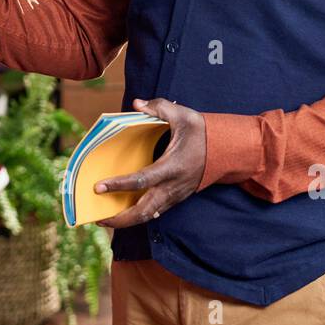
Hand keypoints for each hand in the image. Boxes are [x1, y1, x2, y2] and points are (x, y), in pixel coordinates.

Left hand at [93, 97, 206, 228]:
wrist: (227, 150)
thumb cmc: (202, 132)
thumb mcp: (183, 115)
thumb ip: (159, 107)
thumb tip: (137, 104)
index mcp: (172, 167)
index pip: (141, 180)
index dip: (119, 185)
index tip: (98, 187)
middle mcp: (172, 186)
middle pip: (143, 211)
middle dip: (120, 219)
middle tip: (97, 217)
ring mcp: (175, 195)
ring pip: (149, 216)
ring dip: (127, 221)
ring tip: (105, 219)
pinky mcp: (177, 198)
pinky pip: (155, 212)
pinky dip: (139, 216)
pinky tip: (124, 214)